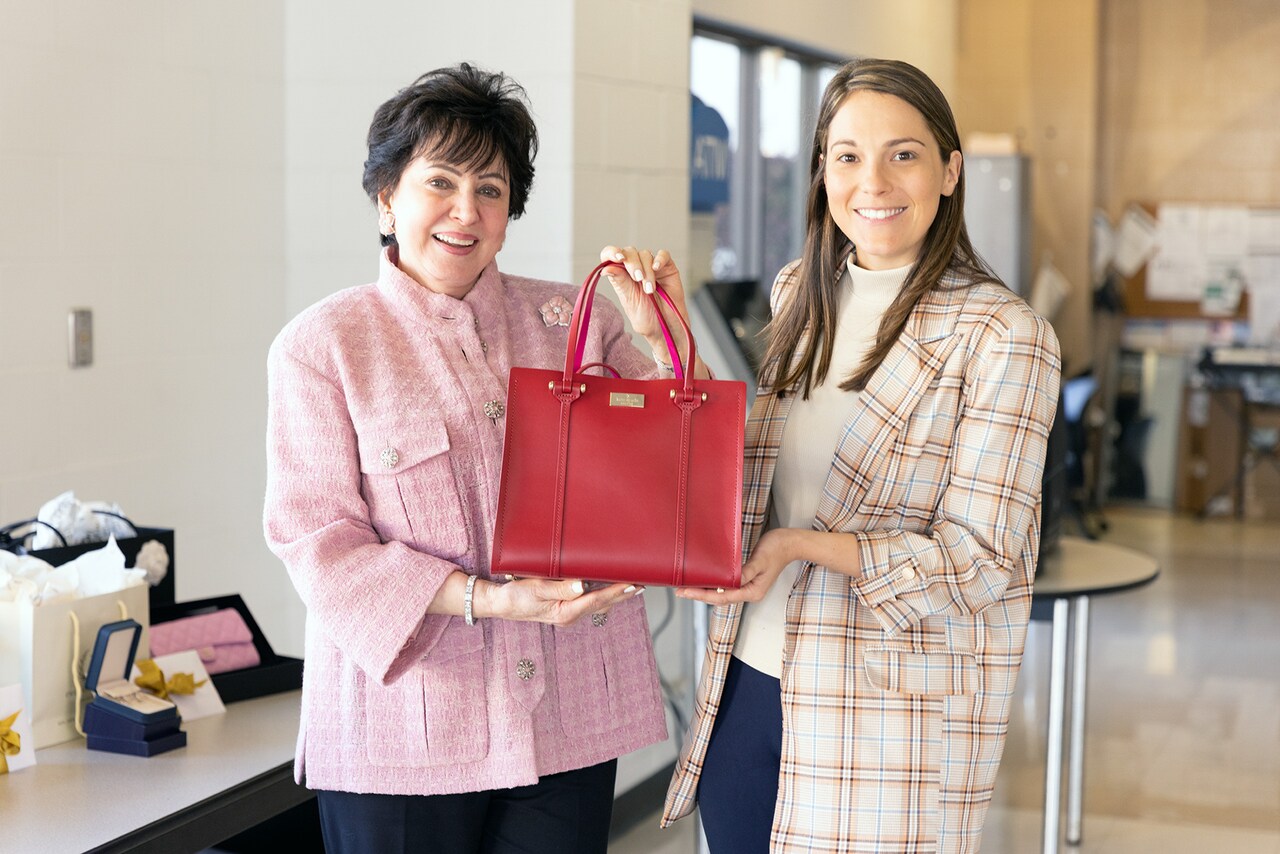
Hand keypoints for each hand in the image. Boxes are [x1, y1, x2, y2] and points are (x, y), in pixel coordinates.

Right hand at [478, 577, 642, 626]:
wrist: (502, 603)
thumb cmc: (517, 595)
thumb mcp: (536, 588)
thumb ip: (560, 588)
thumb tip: (582, 586)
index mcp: (565, 612)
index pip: (596, 600)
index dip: (615, 592)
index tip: (631, 585)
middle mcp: (570, 616)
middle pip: (602, 605)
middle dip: (622, 596)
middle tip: (642, 585)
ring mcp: (568, 614)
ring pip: (598, 604)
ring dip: (616, 596)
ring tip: (633, 587)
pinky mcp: (566, 609)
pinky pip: (590, 603)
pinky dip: (603, 595)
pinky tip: (610, 589)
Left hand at [598, 245, 691, 364]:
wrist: (667, 329)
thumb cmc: (647, 318)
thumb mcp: (630, 301)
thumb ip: (620, 282)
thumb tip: (605, 268)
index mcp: (622, 276)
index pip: (611, 256)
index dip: (611, 252)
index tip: (617, 258)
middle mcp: (636, 269)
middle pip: (630, 252)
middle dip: (632, 264)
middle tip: (638, 280)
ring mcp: (652, 268)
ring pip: (645, 254)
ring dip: (647, 271)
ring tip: (650, 290)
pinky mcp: (668, 268)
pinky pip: (663, 254)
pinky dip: (659, 259)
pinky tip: (656, 268)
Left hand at [675, 528, 794, 604]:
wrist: (790, 543)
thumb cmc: (777, 548)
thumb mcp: (760, 559)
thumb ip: (745, 572)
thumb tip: (728, 583)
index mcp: (752, 592)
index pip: (722, 597)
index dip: (702, 595)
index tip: (686, 591)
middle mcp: (749, 593)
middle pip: (719, 599)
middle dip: (699, 595)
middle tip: (679, 591)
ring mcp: (748, 588)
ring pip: (721, 594)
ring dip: (704, 591)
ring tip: (687, 587)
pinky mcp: (746, 580)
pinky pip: (726, 587)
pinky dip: (713, 585)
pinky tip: (704, 581)